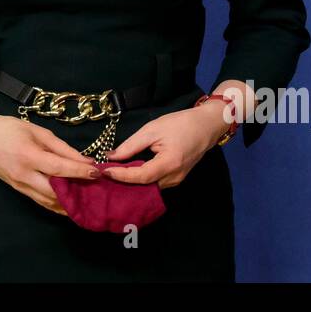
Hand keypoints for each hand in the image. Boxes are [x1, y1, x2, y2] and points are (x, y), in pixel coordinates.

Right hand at [0, 115, 101, 216]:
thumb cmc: (8, 129)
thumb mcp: (36, 130)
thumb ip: (60, 146)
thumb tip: (83, 159)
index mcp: (28, 156)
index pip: (59, 168)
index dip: (79, 171)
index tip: (97, 172)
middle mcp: (24, 175)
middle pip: (56, 191)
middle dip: (77, 191)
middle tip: (96, 187)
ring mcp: (19, 185)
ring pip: (49, 201)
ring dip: (69, 201)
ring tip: (87, 196)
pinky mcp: (17, 190)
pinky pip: (40, 200)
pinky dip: (56, 203)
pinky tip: (69, 202)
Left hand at [98, 105, 228, 188]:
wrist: (206, 126)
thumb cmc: (180, 124)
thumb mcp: (152, 129)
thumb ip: (131, 145)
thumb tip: (111, 156)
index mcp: (169, 164)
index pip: (140, 176)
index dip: (121, 175)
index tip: (104, 171)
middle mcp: (174, 178)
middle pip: (144, 186)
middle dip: (123, 183)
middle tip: (104, 175)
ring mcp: (176, 181)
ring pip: (149, 187)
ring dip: (132, 182)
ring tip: (114, 174)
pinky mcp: (176, 179)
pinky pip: (155, 184)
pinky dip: (142, 180)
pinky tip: (129, 173)